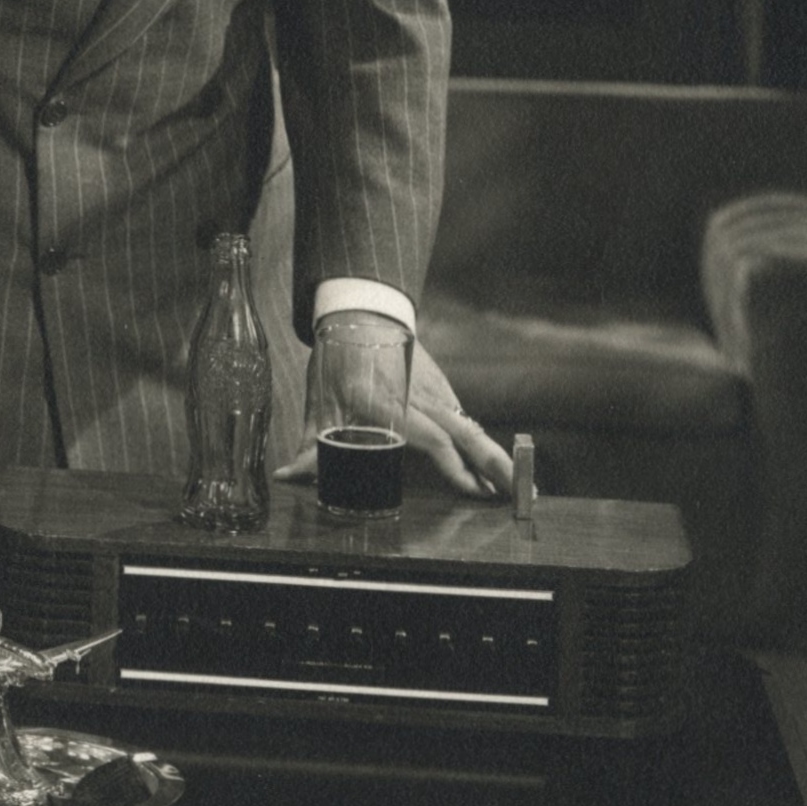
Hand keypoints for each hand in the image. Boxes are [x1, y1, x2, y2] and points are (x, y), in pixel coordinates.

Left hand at [276, 315, 513, 498]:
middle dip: (493, 464)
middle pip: (465, 433)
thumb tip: (286, 477)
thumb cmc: (335, 360)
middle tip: (518, 493)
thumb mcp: (317, 403)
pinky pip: (466, 419)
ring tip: (520, 485)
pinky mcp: (442, 387)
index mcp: (388, 401)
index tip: (473, 489)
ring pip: (472, 426)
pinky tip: (496, 465)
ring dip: (496, 457)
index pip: (430, 436)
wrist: (360, 312)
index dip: (453, 464)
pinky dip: (483, 442)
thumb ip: (308, 447)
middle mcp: (420, 395)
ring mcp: (436, 389)